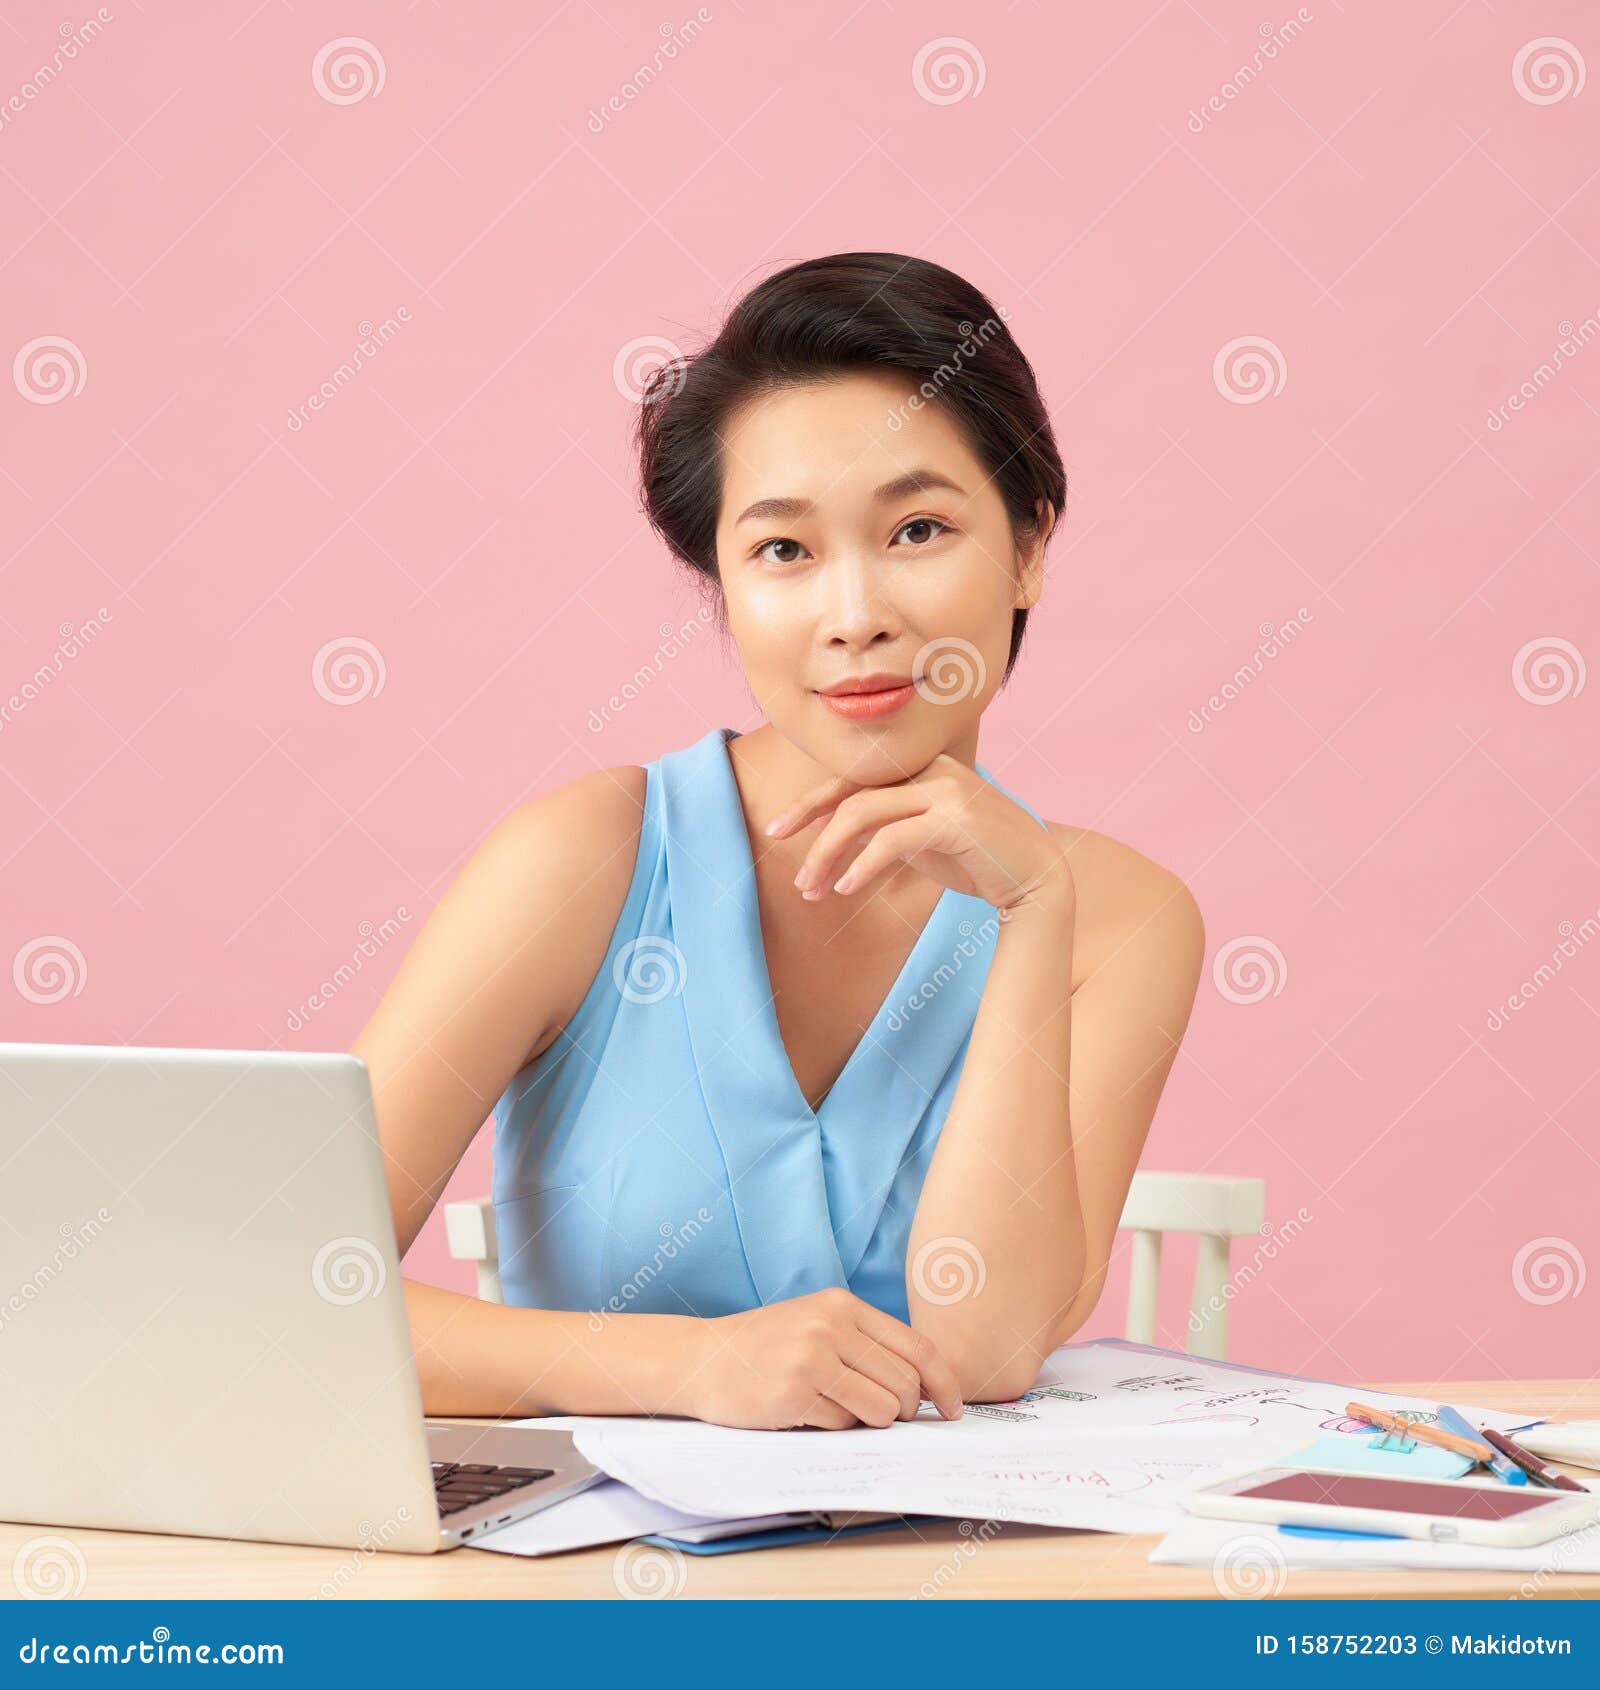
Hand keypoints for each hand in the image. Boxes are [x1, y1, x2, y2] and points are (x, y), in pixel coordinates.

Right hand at [685, 1287, 964, 1429]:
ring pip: (882, 1411)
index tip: (955, 1409)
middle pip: (906, 1384)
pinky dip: (835, 1429)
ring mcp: (812, 1359)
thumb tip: (928, 1385)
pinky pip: (844, 1427)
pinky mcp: (794, 1394)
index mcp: (842, 1305)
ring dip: (870, 1423)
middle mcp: (831, 1326)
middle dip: (905, 1411)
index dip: (946, 1383)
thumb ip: (866, 1342)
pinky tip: (806, 1412)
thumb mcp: (817, 1323)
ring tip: (838, 1409)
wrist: (702, 1359)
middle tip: (883, 1416)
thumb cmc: (765, 1346)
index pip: (917, 1346)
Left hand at [767, 755, 1074, 916]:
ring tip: (814, 891)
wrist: (1036, 878)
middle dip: (814, 837)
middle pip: (852, 797)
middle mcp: (933, 768)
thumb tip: (830, 829)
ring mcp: (946, 789)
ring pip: (864, 816)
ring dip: (830, 856)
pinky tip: (846, 890)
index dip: (810, 803)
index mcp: (923, 766)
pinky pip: (892, 839)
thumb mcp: (922, 837)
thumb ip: (885, 824)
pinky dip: (862, 866)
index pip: (853, 780)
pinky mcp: (956, 818)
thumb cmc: (977, 859)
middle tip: (796, 877)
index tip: (778, 829)